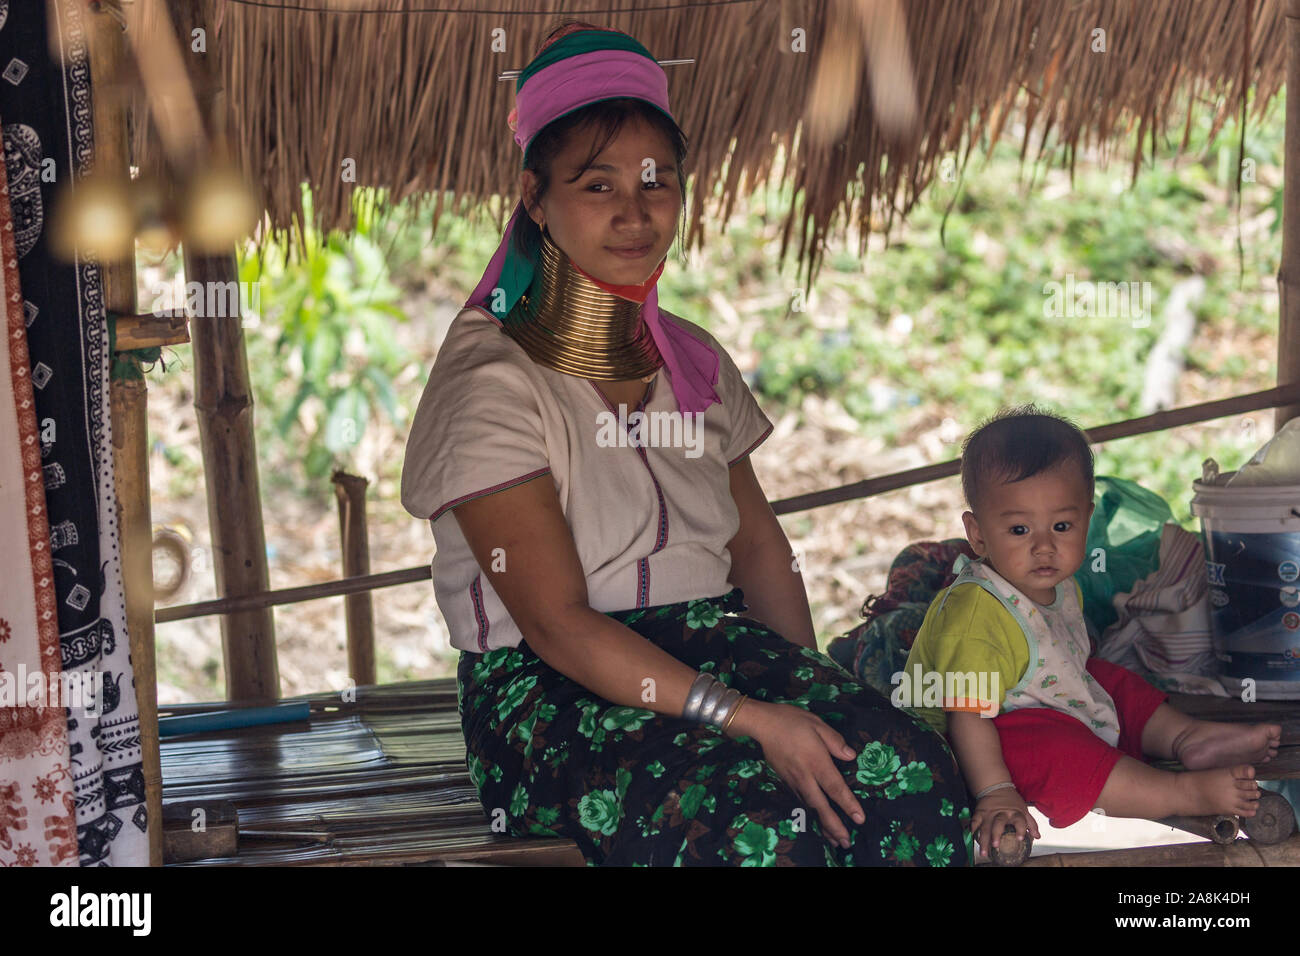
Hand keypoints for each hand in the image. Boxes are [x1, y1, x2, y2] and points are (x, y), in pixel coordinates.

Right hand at [732, 700, 865, 849]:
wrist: (762, 725)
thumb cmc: (791, 721)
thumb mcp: (817, 724)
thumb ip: (835, 741)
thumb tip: (851, 756)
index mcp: (816, 762)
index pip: (835, 788)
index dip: (848, 805)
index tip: (860, 819)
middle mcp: (805, 776)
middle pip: (821, 806)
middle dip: (834, 826)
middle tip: (846, 843)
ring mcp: (794, 781)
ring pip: (810, 807)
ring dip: (823, 825)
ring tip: (835, 840)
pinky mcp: (786, 781)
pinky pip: (802, 802)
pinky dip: (812, 814)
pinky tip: (818, 820)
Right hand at [971, 787, 1039, 860]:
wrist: (996, 786)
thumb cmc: (1011, 800)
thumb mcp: (1023, 809)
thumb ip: (1031, 823)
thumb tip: (1037, 836)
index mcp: (1015, 813)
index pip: (1019, 820)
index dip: (1020, 829)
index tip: (1020, 838)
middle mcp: (1002, 813)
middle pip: (998, 824)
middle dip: (996, 835)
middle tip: (995, 845)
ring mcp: (989, 813)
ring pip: (985, 826)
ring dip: (983, 839)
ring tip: (984, 850)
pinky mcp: (979, 812)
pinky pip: (974, 821)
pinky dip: (972, 830)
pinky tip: (972, 838)